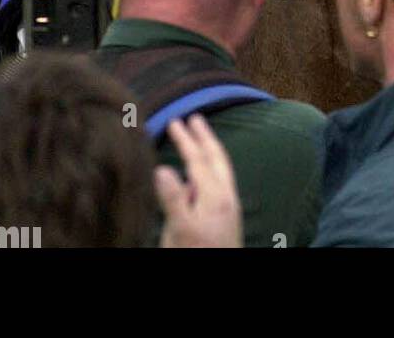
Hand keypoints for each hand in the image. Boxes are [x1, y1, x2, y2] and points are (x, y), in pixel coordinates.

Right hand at [155, 115, 242, 248]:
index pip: (198, 160)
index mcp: (215, 197)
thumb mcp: (180, 231)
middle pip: (217, 159)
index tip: (174, 121)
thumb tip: (163, 169)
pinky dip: (214, 167)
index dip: (186, 139)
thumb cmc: (197, 254)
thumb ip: (174, 199)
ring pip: (222, 168)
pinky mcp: (230, 215)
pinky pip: (223, 180)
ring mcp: (230, 206)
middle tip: (194, 117)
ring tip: (200, 136)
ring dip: (211, 149)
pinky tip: (203, 173)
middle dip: (205, 137)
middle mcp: (227, 197)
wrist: (223, 276)